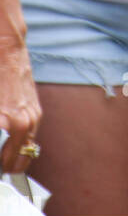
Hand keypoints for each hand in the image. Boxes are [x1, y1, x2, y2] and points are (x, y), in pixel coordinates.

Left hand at [0, 37, 40, 173]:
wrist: (6, 48)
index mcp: (12, 124)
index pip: (6, 161)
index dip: (0, 166)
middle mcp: (27, 123)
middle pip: (20, 162)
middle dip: (7, 166)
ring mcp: (34, 116)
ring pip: (28, 151)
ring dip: (14, 156)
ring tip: (2, 154)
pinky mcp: (36, 109)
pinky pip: (31, 137)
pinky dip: (21, 143)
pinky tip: (10, 140)